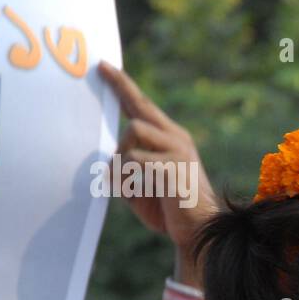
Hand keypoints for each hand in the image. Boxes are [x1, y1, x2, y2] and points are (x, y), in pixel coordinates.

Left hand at [99, 60, 219, 287]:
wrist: (198, 232)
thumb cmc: (169, 210)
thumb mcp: (144, 183)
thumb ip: (129, 166)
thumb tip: (106, 160)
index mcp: (173, 139)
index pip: (144, 107)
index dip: (124, 86)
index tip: (105, 67)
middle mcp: (177, 138)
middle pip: (140, 106)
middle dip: (120, 86)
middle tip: (99, 67)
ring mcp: (178, 149)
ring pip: (132, 133)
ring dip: (122, 157)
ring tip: (132, 183)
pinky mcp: (173, 164)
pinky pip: (132, 160)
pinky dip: (126, 177)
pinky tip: (140, 193)